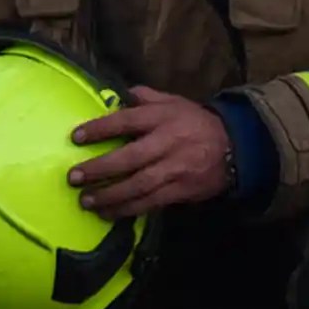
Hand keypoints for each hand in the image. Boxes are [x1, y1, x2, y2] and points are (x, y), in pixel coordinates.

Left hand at [69, 85, 232, 219]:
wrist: (234, 147)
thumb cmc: (196, 123)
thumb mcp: (175, 102)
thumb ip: (147, 97)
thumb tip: (119, 94)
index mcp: (164, 117)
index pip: (127, 121)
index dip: (100, 129)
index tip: (75, 137)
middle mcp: (168, 142)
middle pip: (130, 158)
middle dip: (100, 169)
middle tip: (74, 178)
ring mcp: (175, 169)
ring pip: (139, 185)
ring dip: (110, 195)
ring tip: (87, 201)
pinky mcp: (181, 190)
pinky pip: (151, 202)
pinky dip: (129, 209)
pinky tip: (109, 213)